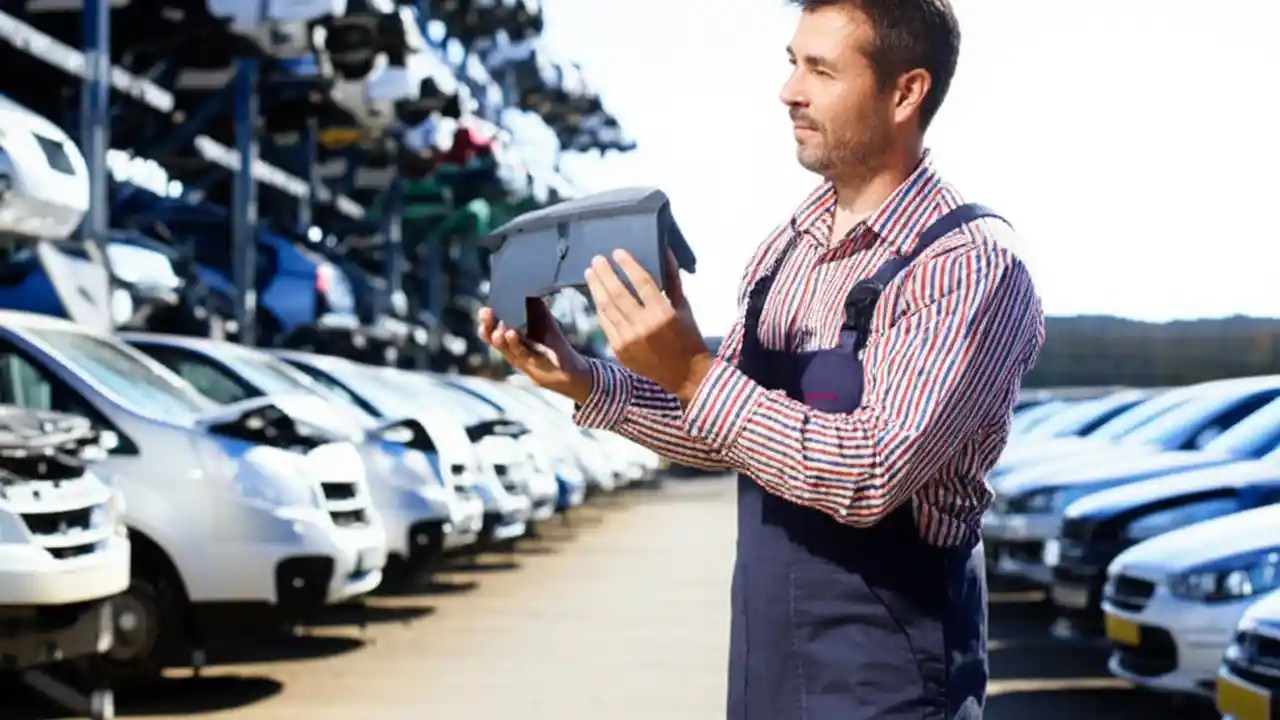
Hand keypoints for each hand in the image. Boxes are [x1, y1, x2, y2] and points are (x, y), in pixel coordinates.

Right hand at [476, 299, 592, 403]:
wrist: (565, 369)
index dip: (485, 321)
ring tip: (502, 327)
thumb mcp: (542, 319)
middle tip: (486, 313)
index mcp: (508, 338)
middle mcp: (510, 349)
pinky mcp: (533, 365)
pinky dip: (517, 345)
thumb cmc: (549, 342)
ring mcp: (520, 358)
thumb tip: (529, 282)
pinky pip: (522, 355)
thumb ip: (533, 303)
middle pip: (492, 339)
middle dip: (487, 327)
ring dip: (501, 337)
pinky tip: (513, 334)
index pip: (490, 330)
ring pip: (505, 348)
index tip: (485, 310)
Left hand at [584, 248, 713, 405]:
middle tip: (596, 259)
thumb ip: (672, 279)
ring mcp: (629, 340)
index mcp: (663, 314)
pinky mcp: (620, 350)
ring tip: (590, 273)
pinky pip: (605, 324)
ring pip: (606, 308)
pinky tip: (596, 296)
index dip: (628, 265)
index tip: (617, 252)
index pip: (642, 282)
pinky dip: (599, 308)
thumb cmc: (688, 336)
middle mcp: (644, 326)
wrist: (684, 374)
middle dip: (605, 274)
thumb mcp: (684, 306)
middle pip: (618, 293)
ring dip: (596, 288)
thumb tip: (664, 251)